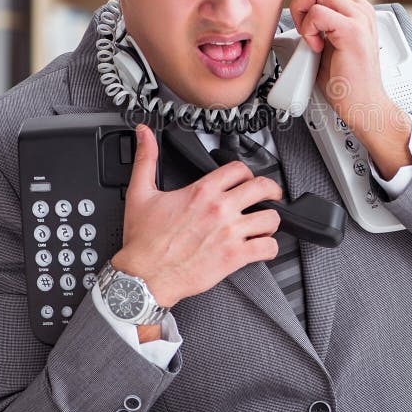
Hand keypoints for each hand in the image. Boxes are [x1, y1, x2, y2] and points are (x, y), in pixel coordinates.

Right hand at [111, 125, 282, 307]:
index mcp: (202, 191)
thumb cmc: (144, 241)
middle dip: (271, 190)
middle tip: (271, 195)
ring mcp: (230, 233)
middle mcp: (220, 209)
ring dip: (271, 220)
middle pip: (263, 188)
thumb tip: (143, 134)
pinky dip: (270, 247)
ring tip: (266, 222)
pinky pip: (267, 248)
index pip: (239, 169)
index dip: (246, 172)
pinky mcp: (234, 257)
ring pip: (271, 218)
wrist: (145, 276)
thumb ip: (146, 159)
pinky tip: (262, 246)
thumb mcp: (140, 193)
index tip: (246, 179)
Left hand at [290, 0, 391, 139]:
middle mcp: (360, 8)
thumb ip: (317, 22)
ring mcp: (359, 18)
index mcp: (354, 8)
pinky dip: (308, 28)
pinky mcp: (353, 32)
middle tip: (299, 15)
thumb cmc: (344, 80)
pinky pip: (319, 13)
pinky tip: (314, 44)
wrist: (362, 105)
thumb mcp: (326, 42)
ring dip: (302, 9)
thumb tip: (297, 9)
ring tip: (307, 32)